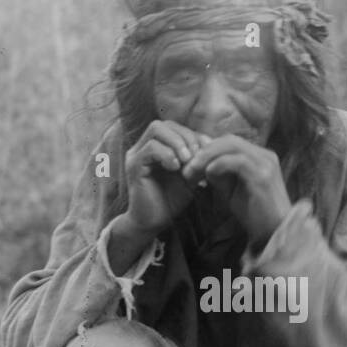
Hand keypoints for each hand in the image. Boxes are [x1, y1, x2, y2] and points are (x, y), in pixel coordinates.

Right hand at [123, 120, 209, 235]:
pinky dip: (167, 155)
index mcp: (156, 146)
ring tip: (186, 161)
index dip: (192, 134)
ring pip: (156, 130)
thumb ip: (197, 160)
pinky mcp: (134, 165)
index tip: (207, 150)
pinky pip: (151, 148)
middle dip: (185, 137)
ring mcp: (136, 154)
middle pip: (164, 123)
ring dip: (177, 143)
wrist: (154, 222)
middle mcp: (143, 146)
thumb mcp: (189, 176)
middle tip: (196, 156)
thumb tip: (213, 146)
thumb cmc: (171, 200)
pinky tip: (176, 168)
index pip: (174, 127)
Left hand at [181, 135, 292, 251]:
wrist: (273, 233)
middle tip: (187, 166)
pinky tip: (208, 174)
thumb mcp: (232, 189)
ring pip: (232, 146)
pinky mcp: (263, 176)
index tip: (190, 164)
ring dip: (208, 156)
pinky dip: (219, 164)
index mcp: (259, 156)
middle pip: (229, 140)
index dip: (207, 149)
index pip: (230, 142)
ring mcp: (265, 164)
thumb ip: (219, 174)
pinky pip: (237, 161)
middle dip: (204, 150)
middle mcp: (265, 156)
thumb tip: (202, 164)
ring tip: (193, 170)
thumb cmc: (253, 214)